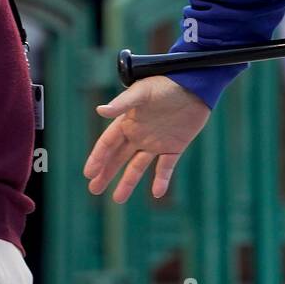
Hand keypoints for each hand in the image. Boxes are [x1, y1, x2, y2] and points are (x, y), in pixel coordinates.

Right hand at [84, 76, 209, 202]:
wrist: (196, 85)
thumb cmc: (166, 84)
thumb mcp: (143, 92)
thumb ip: (123, 103)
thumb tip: (100, 111)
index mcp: (128, 122)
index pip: (108, 143)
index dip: (97, 158)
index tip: (88, 174)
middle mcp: (139, 134)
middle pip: (118, 157)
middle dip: (106, 173)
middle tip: (93, 189)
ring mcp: (157, 142)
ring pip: (138, 166)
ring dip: (128, 182)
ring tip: (118, 199)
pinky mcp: (175, 147)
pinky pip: (166, 167)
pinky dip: (162, 180)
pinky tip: (157, 193)